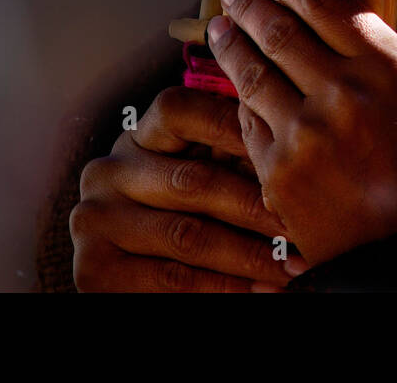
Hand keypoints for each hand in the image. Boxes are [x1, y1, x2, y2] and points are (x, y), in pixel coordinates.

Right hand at [69, 85, 307, 291]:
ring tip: (292, 264)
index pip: (180, 109)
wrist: (134, 277)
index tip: (289, 147)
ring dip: (250, 253)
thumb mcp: (202, 176)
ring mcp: (95, 219)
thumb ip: (232, 155)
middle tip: (302, 223)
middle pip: (192, 179)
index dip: (234, 125)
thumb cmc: (187, 216)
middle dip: (256, 205)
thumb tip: (292, 143)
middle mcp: (108, 171)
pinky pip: (173, 277)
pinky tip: (260, 288)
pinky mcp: (94, 268)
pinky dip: (225, 287)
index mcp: (137, 136)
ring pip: (187, 234)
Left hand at [210, 0, 396, 266]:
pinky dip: (240, 98)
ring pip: (252, 70)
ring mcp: (304, 132)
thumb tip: (391, 3)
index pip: (328, 2)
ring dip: (231, 41)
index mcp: (390, 68)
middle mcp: (343, 92)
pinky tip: (235, 85)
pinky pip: (248, 120)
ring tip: (220, 24)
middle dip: (251, 0)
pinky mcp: (276, 169)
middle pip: (281, 29)